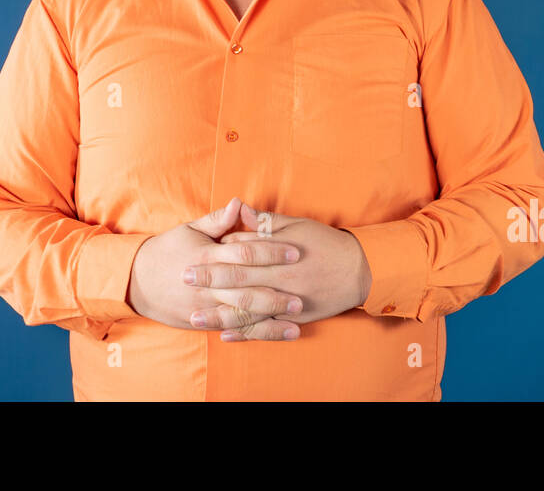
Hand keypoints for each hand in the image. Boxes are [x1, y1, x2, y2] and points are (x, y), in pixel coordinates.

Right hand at [126, 197, 305, 339]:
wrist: (136, 281)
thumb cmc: (167, 250)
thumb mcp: (189, 230)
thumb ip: (218, 220)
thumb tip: (239, 203)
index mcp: (207, 256)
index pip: (245, 253)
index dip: (271, 251)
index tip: (295, 251)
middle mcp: (207, 284)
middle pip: (247, 288)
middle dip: (276, 292)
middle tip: (302, 295)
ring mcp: (205, 306)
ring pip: (242, 314)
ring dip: (271, 318)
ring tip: (297, 320)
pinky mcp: (203, 322)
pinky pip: (233, 329)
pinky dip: (255, 333)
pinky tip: (276, 334)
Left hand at [187, 202, 372, 340]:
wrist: (358, 269)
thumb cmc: (325, 242)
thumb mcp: (296, 225)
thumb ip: (263, 222)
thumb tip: (238, 209)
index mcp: (279, 254)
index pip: (242, 253)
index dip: (215, 256)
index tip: (191, 256)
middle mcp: (281, 279)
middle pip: (239, 282)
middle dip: (210, 282)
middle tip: (184, 280)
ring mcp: (287, 302)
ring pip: (249, 311)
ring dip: (220, 315)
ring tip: (195, 317)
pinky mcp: (294, 318)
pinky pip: (266, 328)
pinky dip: (245, 333)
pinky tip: (225, 334)